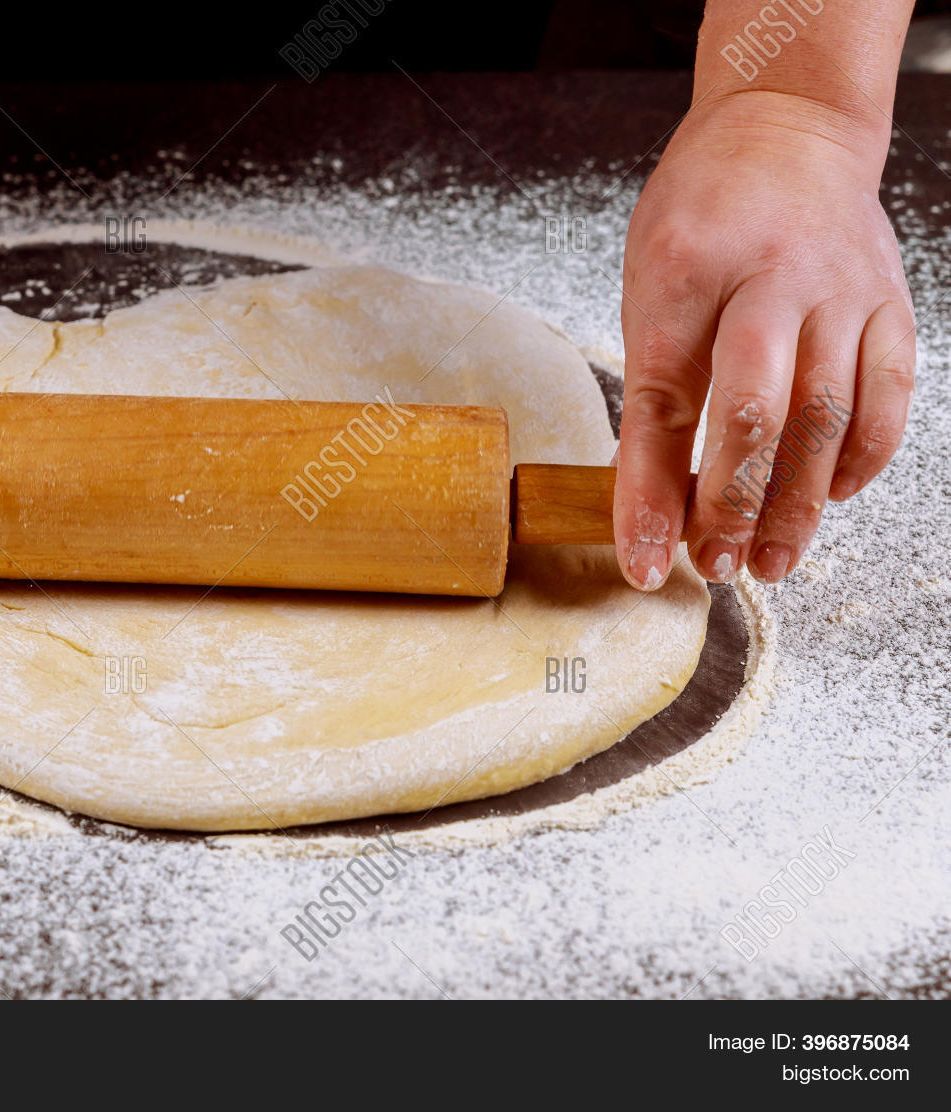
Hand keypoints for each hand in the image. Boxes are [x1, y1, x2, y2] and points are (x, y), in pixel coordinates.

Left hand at [615, 91, 914, 588]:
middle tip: (715, 565)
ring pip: (827, 418)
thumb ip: (655, 382)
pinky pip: (887, 397)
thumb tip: (657, 496)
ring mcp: (840, 290)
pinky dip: (860, 458)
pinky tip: (831, 496)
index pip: (661, 403)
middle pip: (754, 414)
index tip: (644, 561)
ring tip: (769, 559)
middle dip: (731, 505)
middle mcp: (771, 278)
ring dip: (798, 503)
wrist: (786, 125)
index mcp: (686, 270)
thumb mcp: (648, 284)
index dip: (650, 494)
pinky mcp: (888, 302)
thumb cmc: (701, 213)